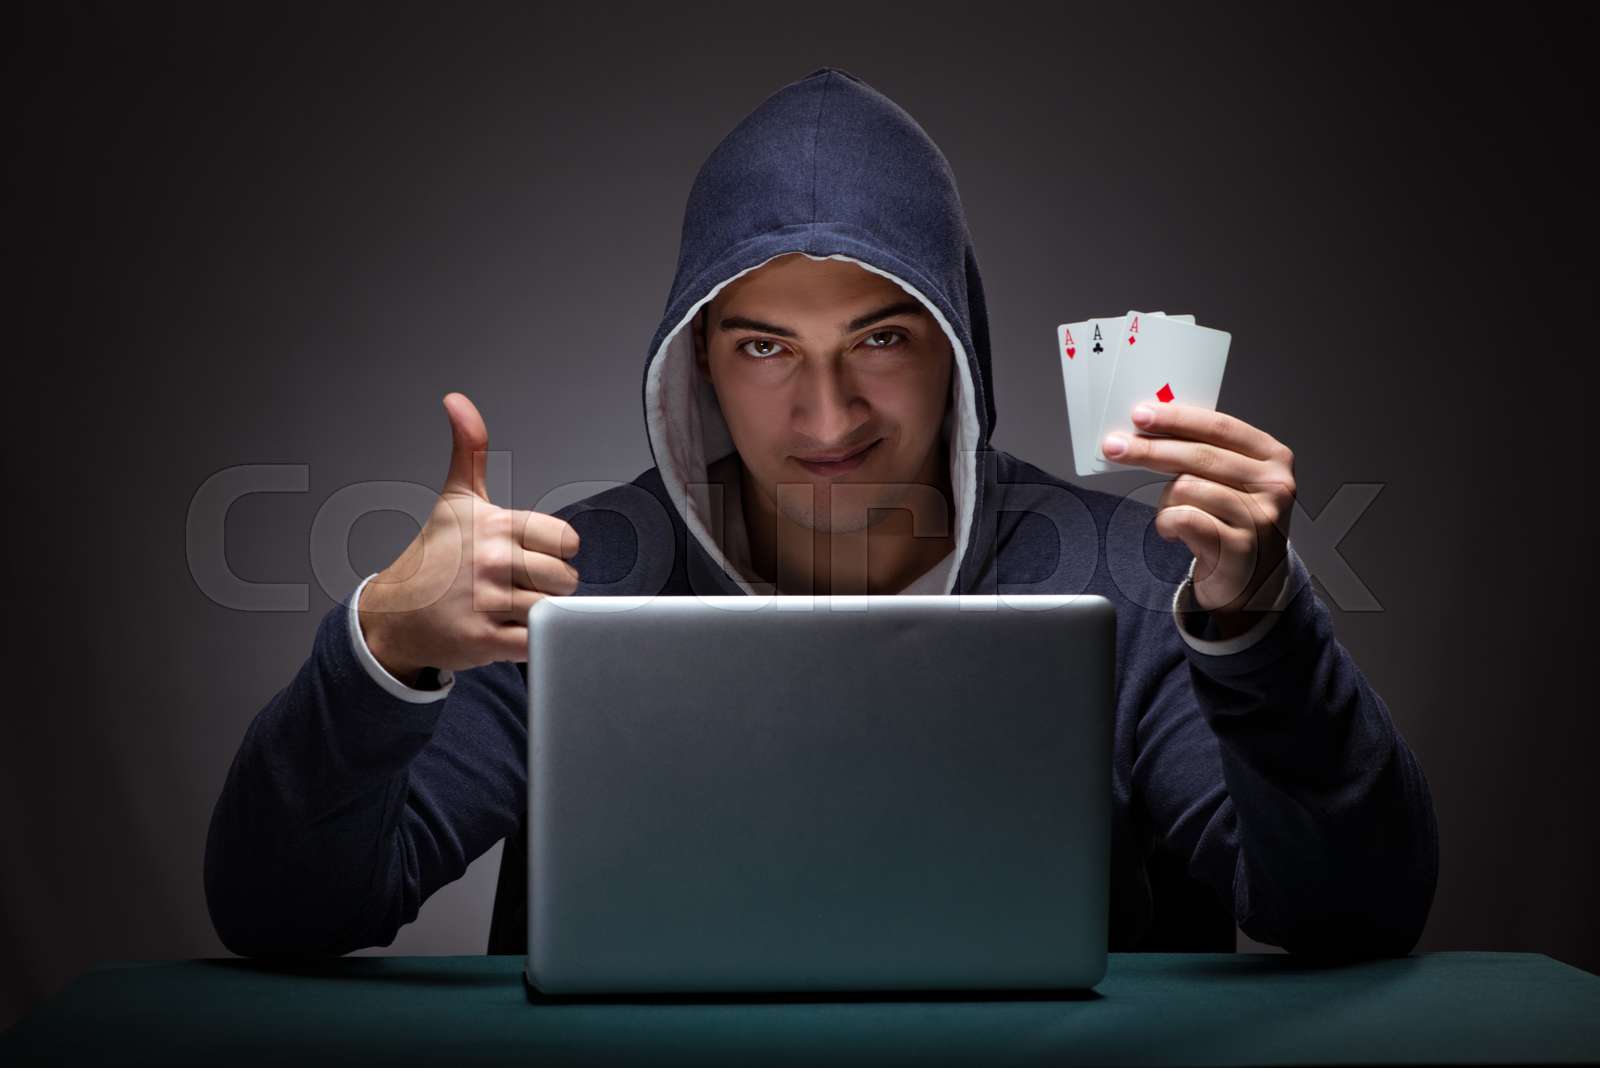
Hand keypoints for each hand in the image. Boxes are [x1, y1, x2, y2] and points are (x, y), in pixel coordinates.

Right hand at [357, 392, 581, 684]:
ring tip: (510, 609)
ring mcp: (487, 602)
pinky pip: (538, 642)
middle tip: (516, 587)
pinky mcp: (484, 640)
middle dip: (549, 587)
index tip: (529, 554)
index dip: (555, 551)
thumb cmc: (435, 555)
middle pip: (565, 579)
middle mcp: (491, 561)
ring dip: (541, 615)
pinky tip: (509, 632)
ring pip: (554, 610)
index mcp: (494, 525)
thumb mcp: (456, 499)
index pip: (565, 540)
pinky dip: (536, 642)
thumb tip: (456, 399)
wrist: (394, 615)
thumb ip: (468, 449)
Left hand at [1102, 403, 1293, 638]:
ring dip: (1165, 501)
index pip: (1219, 427)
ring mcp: (1260, 517)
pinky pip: (1183, 519)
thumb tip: (1150, 428)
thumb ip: (1204, 452)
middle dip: (1150, 449)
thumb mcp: (1231, 480)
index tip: (1141, 415)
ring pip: (1186, 487)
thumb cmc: (1234, 523)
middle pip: (1198, 455)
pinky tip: (1174, 531)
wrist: (1252, 580)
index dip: (1177, 418)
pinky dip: (1167, 523)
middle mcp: (1274, 485)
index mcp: (1272, 457)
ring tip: (1174, 514)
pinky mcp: (1239, 547)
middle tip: (1115, 447)